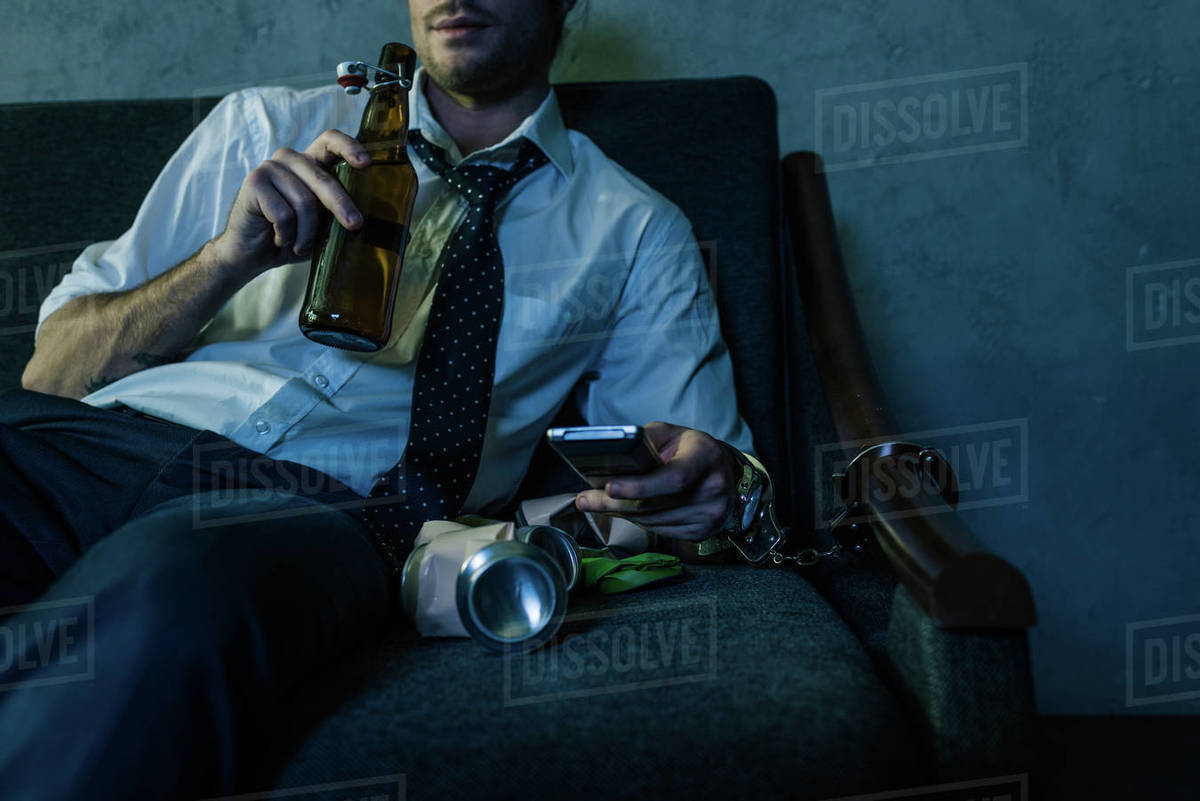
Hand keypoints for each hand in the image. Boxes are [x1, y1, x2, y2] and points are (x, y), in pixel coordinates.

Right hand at [212, 129, 370, 276]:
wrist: (250, 254)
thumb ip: (337, 213)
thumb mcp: (320, 225)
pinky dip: (286, 236)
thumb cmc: (290, 238)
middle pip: (322, 178)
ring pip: (304, 201)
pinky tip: (278, 239)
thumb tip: (367, 217)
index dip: (348, 147)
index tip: (366, 163)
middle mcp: (289, 159)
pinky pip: (284, 214)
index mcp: (308, 163)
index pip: (329, 140)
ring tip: (299, 245)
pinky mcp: (253, 182)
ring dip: (306, 233)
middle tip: (355, 225)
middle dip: (340, 204)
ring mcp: (269, 168)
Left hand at [574, 421, 740, 540]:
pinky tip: (623, 510)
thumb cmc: (692, 450)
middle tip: (585, 499)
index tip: (609, 487)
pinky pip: (659, 530)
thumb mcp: (671, 434)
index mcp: (706, 457)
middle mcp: (713, 489)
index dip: (640, 486)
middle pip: (655, 505)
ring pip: (653, 521)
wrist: (726, 473)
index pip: (673, 478)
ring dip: (621, 513)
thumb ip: (644, 441)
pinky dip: (638, 521)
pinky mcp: (702, 532)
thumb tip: (609, 456)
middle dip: (615, 503)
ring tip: (596, 502)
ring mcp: (709, 515)